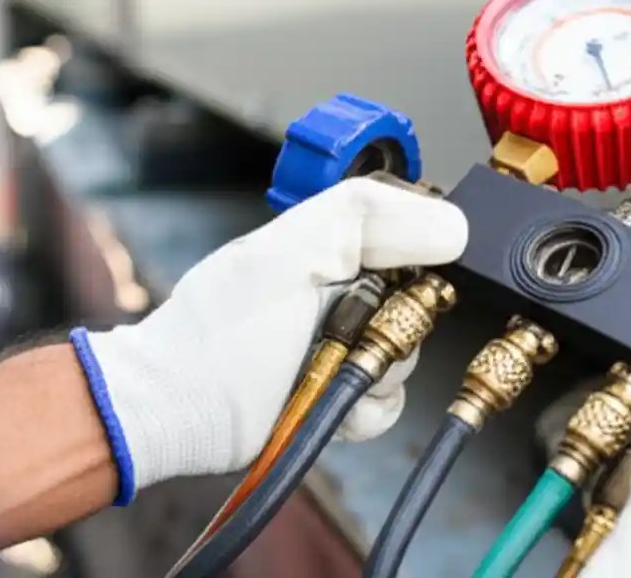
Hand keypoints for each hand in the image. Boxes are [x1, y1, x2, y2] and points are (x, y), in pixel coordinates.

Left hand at [77, 178, 467, 498]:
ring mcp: (345, 346)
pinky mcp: (344, 397)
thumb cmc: (214, 331)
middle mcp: (343, 291)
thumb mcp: (291, 250)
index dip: (424, 252)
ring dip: (377, 368)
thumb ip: (367, 217)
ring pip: (409, 353)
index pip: (413, 229)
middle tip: (350, 325)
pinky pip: (391, 403)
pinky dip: (367, 409)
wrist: (179, 412)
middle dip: (397, 318)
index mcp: (333, 242)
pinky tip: (330, 402)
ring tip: (327, 367)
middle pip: (421, 297)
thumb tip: (451, 224)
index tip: (406, 274)